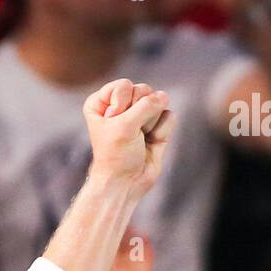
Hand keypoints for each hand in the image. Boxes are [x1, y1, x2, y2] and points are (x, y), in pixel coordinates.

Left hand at [83, 79, 174, 199]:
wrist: (126, 184)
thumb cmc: (117, 156)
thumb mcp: (125, 126)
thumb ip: (146, 104)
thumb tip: (164, 97)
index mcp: (102, 102)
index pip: (124, 86)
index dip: (122, 106)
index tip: (113, 126)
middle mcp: (121, 104)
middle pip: (142, 90)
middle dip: (139, 114)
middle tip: (129, 135)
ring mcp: (140, 114)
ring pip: (157, 101)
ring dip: (149, 123)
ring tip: (139, 139)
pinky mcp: (156, 125)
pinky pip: (168, 116)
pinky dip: (161, 131)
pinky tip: (150, 142)